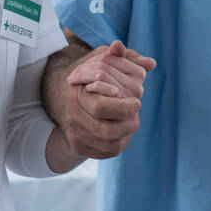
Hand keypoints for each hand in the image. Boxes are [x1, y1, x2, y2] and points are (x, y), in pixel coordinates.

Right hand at [60, 41, 155, 158]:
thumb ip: (127, 58)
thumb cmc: (88, 74)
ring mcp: (75, 134)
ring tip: (132, 121)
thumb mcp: (103, 59)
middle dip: (129, 123)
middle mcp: (73, 117)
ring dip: (127, 134)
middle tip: (136, 113)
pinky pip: (107, 152)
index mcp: (77, 95)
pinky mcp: (79, 147)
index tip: (138, 102)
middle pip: (107, 130)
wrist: (59, 95)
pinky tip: (123, 131)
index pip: (100, 107)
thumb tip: (151, 64)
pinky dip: (121, 143)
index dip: (123, 108)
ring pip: (110, 145)